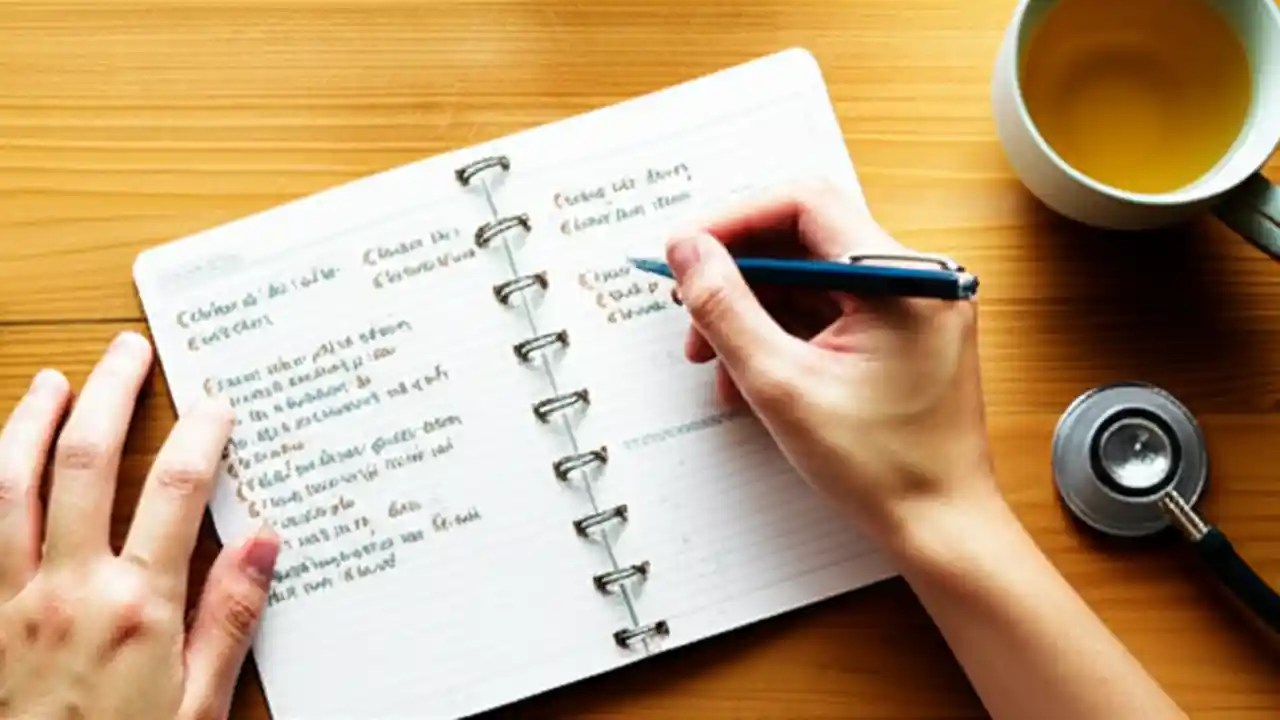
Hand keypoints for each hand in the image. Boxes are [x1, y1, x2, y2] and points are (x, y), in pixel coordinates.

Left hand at [0, 332, 277, 719]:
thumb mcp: (198, 703)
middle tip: (130, 351)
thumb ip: (229, 618)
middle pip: (86, 464)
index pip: (177, 493)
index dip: (201, 436)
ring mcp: (12, 599)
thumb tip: (266, 543)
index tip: (214, 405)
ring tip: (53, 382)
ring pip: (11, 486)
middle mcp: (71, 589)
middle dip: (111, 395)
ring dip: (31, 423)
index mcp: (139, 608)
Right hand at [667, 183, 998, 547]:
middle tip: (687, 307)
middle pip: (803, 237)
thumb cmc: (883, 468)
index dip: (734, 219)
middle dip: (736, 271)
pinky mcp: (897, 333)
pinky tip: (745, 373)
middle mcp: (913, 278)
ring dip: (751, 309)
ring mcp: (908, 305)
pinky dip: (779, 332)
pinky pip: (825, 310)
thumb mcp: (781, 385)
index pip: (806, 204)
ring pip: (807, 277)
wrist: (940, 528)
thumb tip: (687, 251)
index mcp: (901, 278)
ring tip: (710, 356)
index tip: (685, 249)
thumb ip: (726, 309)